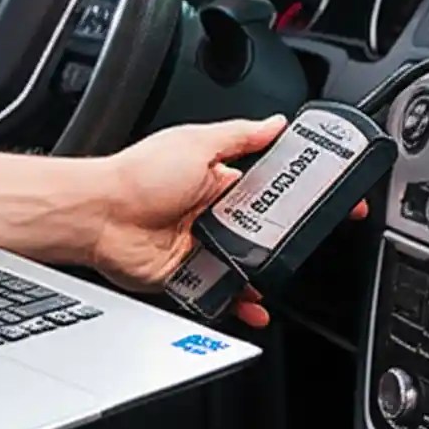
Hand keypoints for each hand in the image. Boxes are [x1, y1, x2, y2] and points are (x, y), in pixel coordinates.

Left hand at [93, 116, 368, 326]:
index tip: (330, 199)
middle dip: (287, 238)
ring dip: (265, 272)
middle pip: (262, 229)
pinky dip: (239, 301)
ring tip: (283, 276)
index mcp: (219, 179)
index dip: (299, 194)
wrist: (98, 215)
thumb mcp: (196, 142)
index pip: (270, 186)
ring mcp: (201, 245)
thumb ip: (240, 135)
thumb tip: (276, 122)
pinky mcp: (188, 274)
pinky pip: (221, 290)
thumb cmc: (137, 175)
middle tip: (311, 241)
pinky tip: (254, 305)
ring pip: (246, 263)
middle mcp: (212, 212)